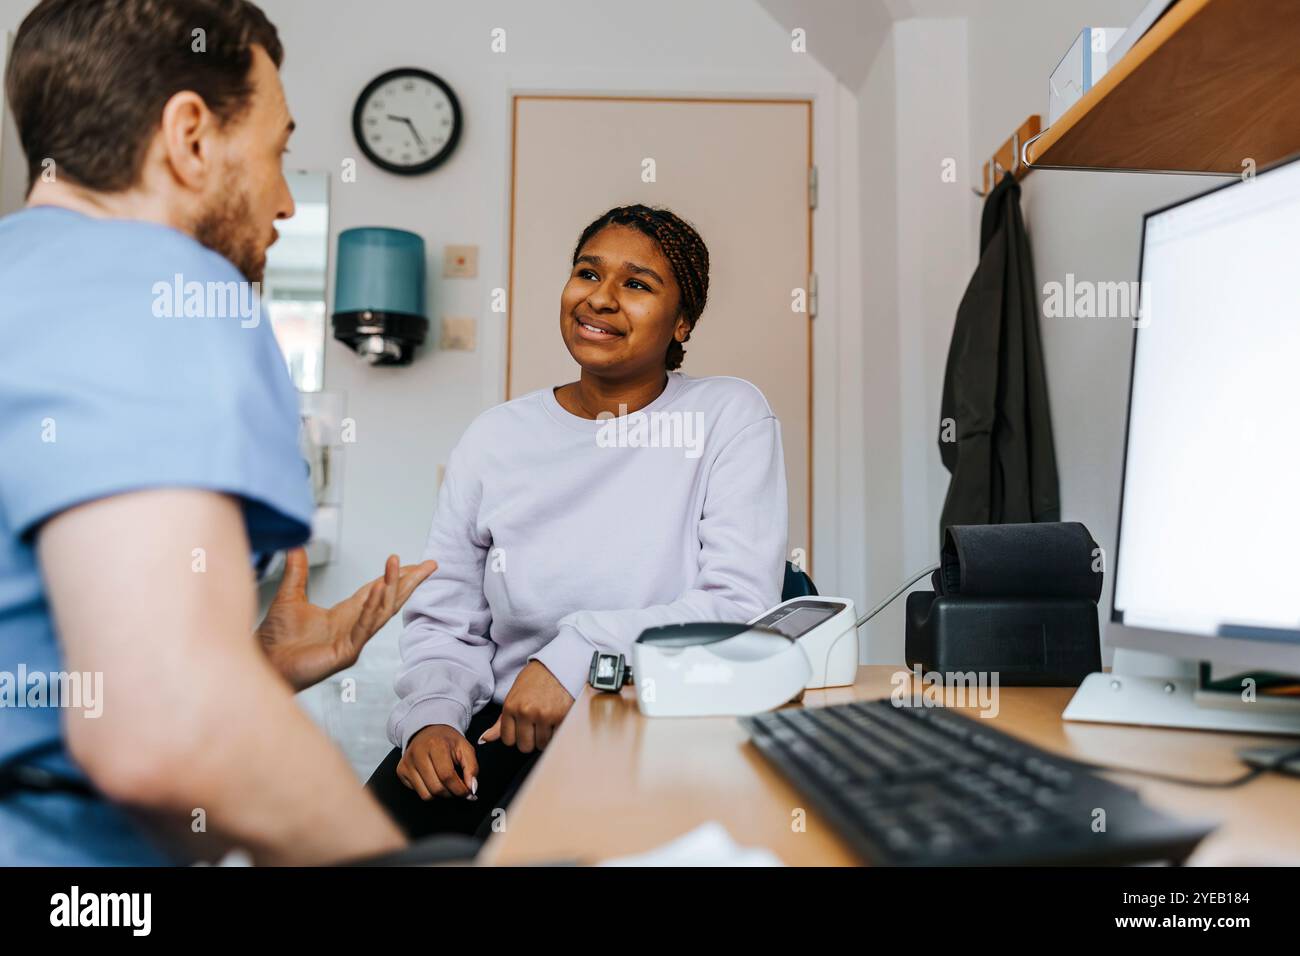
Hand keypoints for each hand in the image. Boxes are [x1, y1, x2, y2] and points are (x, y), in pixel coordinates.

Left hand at [257, 548, 436, 690]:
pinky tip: (377, 588)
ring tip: (398, 564)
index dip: (394, 576)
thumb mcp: (289, 596)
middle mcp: (353, 627)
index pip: (377, 591)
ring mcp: (352, 641)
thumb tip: (295, 545)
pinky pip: (364, 628)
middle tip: (430, 564)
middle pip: (389, 600)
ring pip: (381, 611)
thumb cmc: (275, 639)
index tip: (413, 563)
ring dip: (391, 587)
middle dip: (410, 582)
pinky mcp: (345, 653)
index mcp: (345, 614)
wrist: (264, 663)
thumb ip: (297, 571)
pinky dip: (371, 608)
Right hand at [397, 725, 477, 799]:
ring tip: (446, 784)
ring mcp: (407, 763)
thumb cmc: (448, 742)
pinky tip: (433, 780)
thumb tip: (471, 789)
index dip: (460, 789)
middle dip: (451, 793)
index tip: (468, 792)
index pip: (447, 775)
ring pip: (426, 794)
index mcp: (435, 744)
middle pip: (436, 788)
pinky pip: (417, 792)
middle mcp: (417, 753)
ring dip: (440, 795)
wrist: (428, 732)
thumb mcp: (465, 748)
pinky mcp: (401, 771)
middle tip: (458, 789)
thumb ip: (472, 768)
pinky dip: (429, 791)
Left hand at [479, 660, 574, 753]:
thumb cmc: (536, 679)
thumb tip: (484, 739)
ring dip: (545, 737)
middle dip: (531, 739)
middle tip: (537, 724)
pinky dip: (557, 732)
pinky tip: (557, 719)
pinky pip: (556, 738)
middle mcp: (525, 711)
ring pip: (541, 744)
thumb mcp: (514, 696)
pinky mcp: (562, 716)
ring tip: (548, 720)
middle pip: (524, 746)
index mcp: (510, 706)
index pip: (508, 740)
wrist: (559, 663)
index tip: (523, 727)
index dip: (517, 736)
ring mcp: (544, 715)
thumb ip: (501, 721)